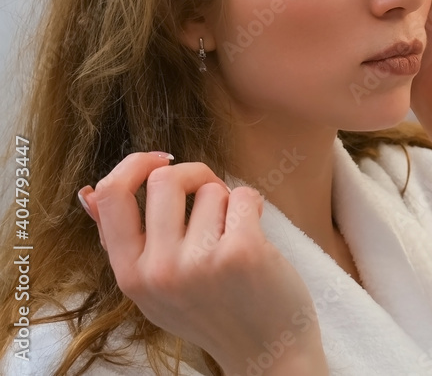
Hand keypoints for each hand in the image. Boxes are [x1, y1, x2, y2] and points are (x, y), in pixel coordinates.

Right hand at [78, 152, 326, 374]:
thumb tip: (87, 192)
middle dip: (195, 175)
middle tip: (214, 195)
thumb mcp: (154, 287)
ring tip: (234, 236)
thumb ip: (123, 241)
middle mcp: (159, 270)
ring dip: (228, 203)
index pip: (111, 196)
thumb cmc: (212, 310)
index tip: (161, 160)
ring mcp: (199, 263)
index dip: (134, 164)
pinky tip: (256, 234)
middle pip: (164, 179)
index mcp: (130, 275)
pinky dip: (253, 205)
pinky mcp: (241, 253)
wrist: (265, 351)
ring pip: (210, 189)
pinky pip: (243, 195)